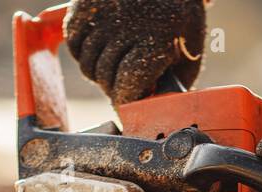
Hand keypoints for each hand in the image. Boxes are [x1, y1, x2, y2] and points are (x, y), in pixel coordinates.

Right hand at [65, 0, 206, 105]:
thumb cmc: (179, 18)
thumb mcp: (190, 49)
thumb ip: (175, 82)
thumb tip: (155, 111)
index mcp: (157, 39)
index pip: (126, 85)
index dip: (124, 101)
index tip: (126, 105)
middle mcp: (127, 25)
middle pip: (104, 77)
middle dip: (112, 88)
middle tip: (122, 84)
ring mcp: (105, 14)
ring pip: (87, 64)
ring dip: (96, 73)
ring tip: (112, 65)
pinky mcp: (86, 4)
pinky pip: (72, 42)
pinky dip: (80, 52)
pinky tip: (97, 49)